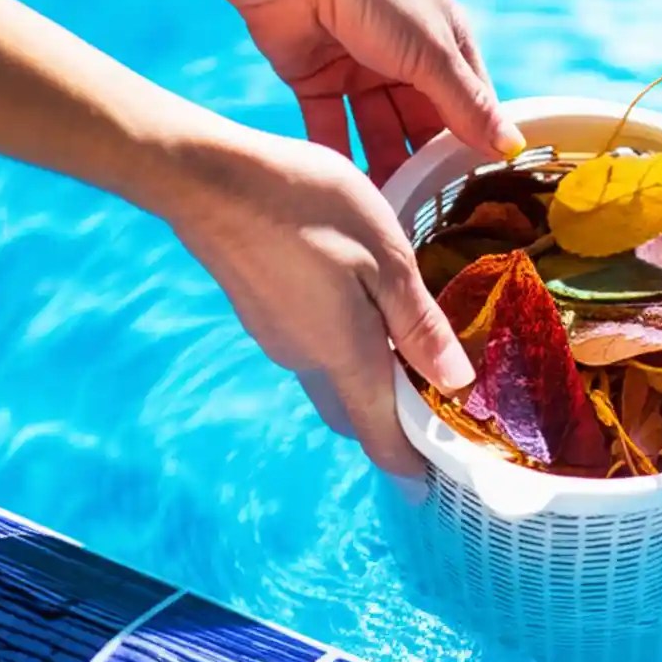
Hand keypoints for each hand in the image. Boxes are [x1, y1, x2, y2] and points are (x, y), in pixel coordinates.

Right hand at [166, 126, 474, 475]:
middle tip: (435, 408)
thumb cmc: (305, 207)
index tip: (435, 486)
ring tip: (413, 351)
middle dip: (393, 424)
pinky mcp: (262, 313)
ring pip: (333, 381)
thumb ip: (419, 324)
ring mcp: (277, 338)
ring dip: (371, 383)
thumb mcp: (385, 257)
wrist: (207, 176)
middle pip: (357, 415)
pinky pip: (313, 351)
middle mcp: (307, 362)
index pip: (381, 438)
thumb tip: (454, 384)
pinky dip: (346, 351)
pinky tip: (364, 309)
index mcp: (345, 357)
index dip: (410, 466)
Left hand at [233, 0, 524, 183]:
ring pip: (377, 132)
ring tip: (390, 210)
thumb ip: (468, 105)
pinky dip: (338, 156)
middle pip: (421, 126)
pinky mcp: (317, 80)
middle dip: (424, 164)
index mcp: (443, 46)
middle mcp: (405, 61)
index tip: (475, 192)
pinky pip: (331, 128)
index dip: (471, 145)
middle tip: (431, 210)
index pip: (468, 106)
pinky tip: (349, 190)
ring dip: (383, 167)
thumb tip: (511, 147)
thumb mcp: (432, 53)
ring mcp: (359, 72)